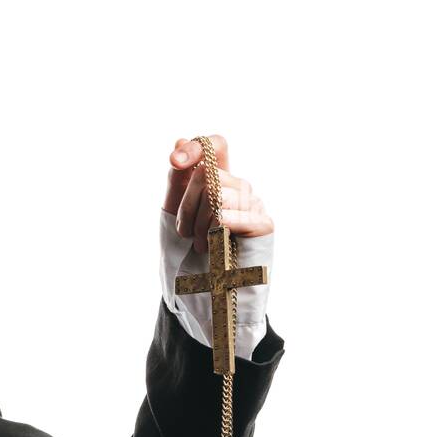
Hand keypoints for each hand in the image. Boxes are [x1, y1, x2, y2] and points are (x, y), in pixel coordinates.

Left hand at [162, 134, 273, 254]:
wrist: (202, 295)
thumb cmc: (188, 256)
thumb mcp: (173, 213)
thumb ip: (178, 180)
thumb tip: (179, 142)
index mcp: (216, 181)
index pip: (214, 145)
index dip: (196, 148)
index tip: (175, 162)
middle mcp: (238, 187)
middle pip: (207, 175)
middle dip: (187, 206)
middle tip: (187, 233)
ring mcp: (253, 204)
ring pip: (216, 194)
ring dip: (199, 225)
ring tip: (201, 245)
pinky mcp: (263, 224)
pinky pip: (232, 214)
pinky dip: (218, 227)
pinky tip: (217, 240)